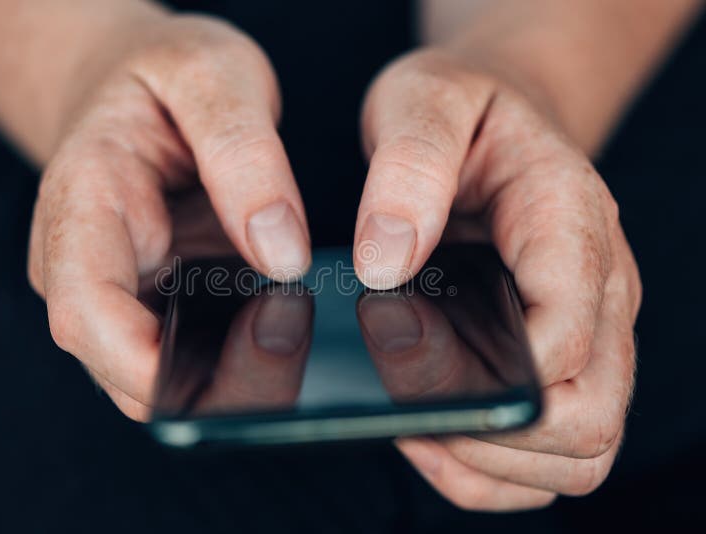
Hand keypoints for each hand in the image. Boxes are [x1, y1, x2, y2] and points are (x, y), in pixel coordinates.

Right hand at [27, 14, 310, 418]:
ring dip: (224, 380)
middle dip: (207, 384)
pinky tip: (277, 329)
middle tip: (292, 335)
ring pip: (157, 378)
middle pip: (124, 368)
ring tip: (292, 329)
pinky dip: (231, 360)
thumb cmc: (160, 73)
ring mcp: (118, 292)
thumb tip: (281, 253)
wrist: (132, 81)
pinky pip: (183, 356)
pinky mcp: (152, 301)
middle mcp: (85, 267)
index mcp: (81, 206)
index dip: (146, 362)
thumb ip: (243, 155)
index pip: (86, 313)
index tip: (232, 361)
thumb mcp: (208, 73)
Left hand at [355, 49, 640, 509]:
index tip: (403, 355)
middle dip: (498, 436)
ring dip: (499, 464)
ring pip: (581, 453)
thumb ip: (410, 166)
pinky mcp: (564, 358)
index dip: (491, 373)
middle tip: (410, 408)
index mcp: (570, 222)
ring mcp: (587, 331)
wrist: (497, 118)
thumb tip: (387, 261)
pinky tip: (435, 438)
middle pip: (589, 418)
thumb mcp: (424, 100)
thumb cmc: (464, 110)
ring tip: (418, 429)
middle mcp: (598, 288)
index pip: (565, 335)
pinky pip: (553, 454)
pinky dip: (496, 469)